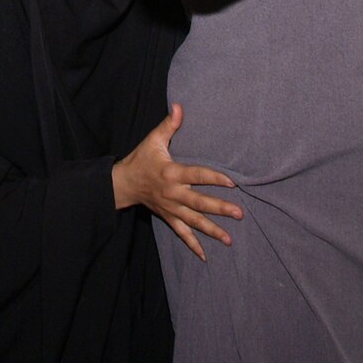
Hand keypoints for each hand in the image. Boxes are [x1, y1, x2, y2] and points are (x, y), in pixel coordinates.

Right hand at [112, 103, 242, 261]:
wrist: (122, 184)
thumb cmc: (140, 160)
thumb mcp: (153, 140)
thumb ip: (169, 125)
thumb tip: (179, 106)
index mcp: (172, 173)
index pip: (198, 176)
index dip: (215, 178)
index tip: (232, 183)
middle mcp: (173, 194)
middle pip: (199, 203)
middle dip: (220, 209)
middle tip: (240, 213)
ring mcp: (171, 209)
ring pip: (194, 222)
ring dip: (212, 230)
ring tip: (230, 239)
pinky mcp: (168, 218)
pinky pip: (182, 233)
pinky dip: (193, 245)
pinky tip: (205, 256)